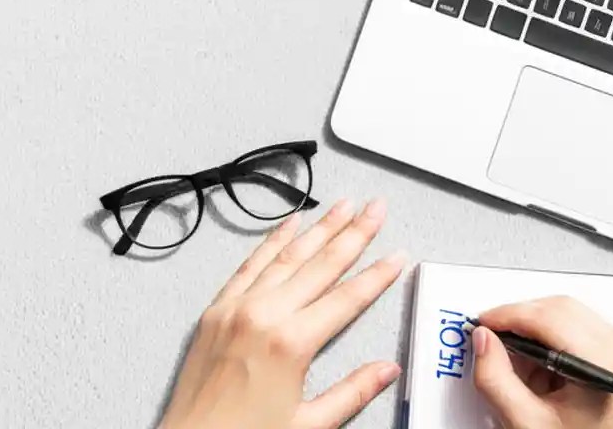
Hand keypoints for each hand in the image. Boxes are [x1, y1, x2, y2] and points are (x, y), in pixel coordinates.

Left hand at [158, 199, 406, 428]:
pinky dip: (272, 241)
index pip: (348, 298)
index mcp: (290, 343)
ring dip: (319, 227)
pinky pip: (249, 264)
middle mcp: (263, 316)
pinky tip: (289, 225)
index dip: (377, 275)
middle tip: (376, 209)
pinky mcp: (216, 310)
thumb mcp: (309, 424)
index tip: (397, 256)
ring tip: (342, 206)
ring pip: (287, 255)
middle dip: (354, 233)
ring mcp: (236, 308)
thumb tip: (385, 370)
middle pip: (321, 264)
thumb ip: (351, 393)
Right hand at [472, 297, 612, 428]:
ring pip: (570, 313)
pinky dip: (556, 341)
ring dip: (538, 332)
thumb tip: (484, 340)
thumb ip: (497, 381)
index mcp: (605, 363)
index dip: (508, 315)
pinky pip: (583, 327)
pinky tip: (547, 372)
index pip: (547, 317)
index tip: (484, 323)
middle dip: (521, 321)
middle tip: (495, 343)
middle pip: (559, 308)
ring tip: (524, 370)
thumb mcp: (531, 424)